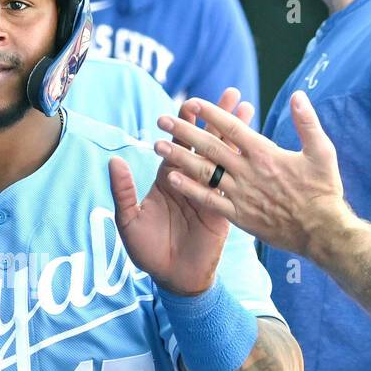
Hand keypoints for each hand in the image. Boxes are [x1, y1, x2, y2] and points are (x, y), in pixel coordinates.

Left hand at [111, 89, 253, 295]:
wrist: (172, 278)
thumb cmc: (147, 250)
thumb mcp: (130, 221)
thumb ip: (123, 191)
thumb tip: (115, 162)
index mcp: (169, 178)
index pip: (178, 143)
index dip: (185, 123)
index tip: (192, 101)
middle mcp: (190, 180)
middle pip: (205, 143)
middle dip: (217, 118)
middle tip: (231, 92)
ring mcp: (209, 193)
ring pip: (224, 157)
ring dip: (236, 133)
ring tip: (248, 108)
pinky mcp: (224, 209)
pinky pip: (232, 183)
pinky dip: (243, 165)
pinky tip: (255, 146)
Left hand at [154, 89, 347, 258]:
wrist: (322, 232)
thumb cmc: (324, 191)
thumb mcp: (322, 151)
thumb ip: (307, 122)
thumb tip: (298, 94)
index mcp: (266, 153)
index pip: (232, 128)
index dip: (211, 114)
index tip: (192, 102)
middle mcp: (249, 172)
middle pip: (210, 146)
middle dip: (184, 131)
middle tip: (162, 119)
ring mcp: (241, 194)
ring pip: (204, 171)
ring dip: (179, 157)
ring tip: (158, 145)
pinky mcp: (238, 215)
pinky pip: (209, 200)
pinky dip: (190, 189)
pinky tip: (171, 179)